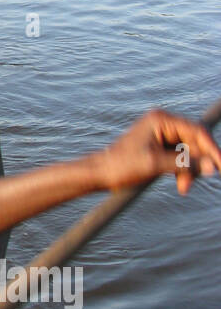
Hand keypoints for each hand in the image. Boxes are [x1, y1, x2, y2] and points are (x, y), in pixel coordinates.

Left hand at [97, 110, 220, 194]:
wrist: (100, 174)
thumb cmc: (122, 166)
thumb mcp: (155, 165)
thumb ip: (184, 164)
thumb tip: (212, 166)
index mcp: (160, 120)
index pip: (196, 131)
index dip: (212, 149)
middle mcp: (162, 124)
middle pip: (194, 143)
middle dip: (197, 164)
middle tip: (195, 183)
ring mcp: (160, 135)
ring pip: (189, 153)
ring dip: (189, 171)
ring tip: (182, 188)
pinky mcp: (159, 148)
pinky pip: (180, 159)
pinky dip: (182, 172)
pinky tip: (180, 185)